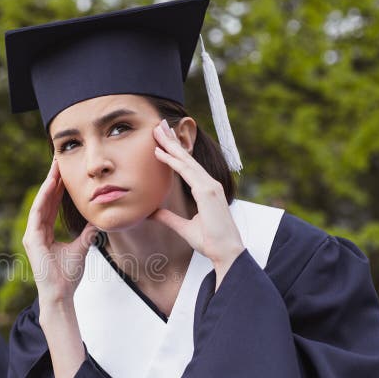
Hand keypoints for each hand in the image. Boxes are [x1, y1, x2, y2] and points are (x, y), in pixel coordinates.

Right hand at [22, 158, 97, 304]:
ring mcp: (31, 234)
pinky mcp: (31, 239)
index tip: (64, 173)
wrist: (61, 294)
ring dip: (48, 184)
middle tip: (58, 161)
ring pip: (40, 202)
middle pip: (45, 200)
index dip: (58, 189)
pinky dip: (44, 198)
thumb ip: (86, 234)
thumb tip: (96, 222)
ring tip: (55, 167)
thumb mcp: (81, 248)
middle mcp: (36, 231)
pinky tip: (51, 184)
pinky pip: (38, 213)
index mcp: (45, 233)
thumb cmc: (68, 276)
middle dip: (52, 180)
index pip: (52, 205)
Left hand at [151, 120, 244, 285]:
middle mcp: (209, 184)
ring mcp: (210, 186)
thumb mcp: (184, 228)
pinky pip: (187, 172)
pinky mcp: (208, 192)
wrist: (225, 252)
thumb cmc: (210, 241)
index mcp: (206, 190)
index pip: (187, 166)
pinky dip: (173, 161)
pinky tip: (161, 153)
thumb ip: (168, 218)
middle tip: (159, 125)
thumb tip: (152, 212)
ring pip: (186, 161)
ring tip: (157, 132)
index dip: (174, 152)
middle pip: (187, 158)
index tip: (163, 141)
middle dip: (172, 141)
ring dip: (170, 145)